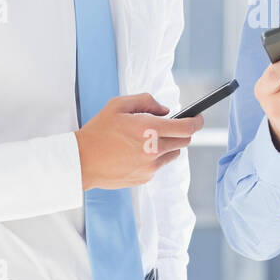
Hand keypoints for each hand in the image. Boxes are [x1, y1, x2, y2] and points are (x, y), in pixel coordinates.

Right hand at [74, 93, 203, 190]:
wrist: (82, 161)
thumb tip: (166, 111)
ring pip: (173, 154)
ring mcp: (150, 167)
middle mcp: (153, 150)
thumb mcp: (119, 105)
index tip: (198, 117)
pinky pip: (159, 165)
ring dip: (168, 145)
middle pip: (184, 141)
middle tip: (169, 126)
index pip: (187, 127)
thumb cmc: (98, 130)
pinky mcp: (145, 178)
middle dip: (182, 132)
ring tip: (147, 140)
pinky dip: (155, 157)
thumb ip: (147, 101)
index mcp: (149, 130)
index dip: (197, 121)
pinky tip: (135, 153)